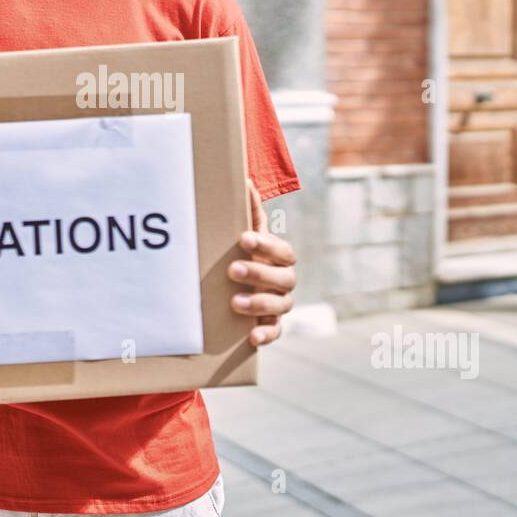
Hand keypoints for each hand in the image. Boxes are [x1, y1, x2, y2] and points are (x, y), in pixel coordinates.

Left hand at [229, 180, 295, 346]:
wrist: (238, 291)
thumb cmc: (244, 256)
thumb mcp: (246, 236)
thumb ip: (248, 212)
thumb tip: (245, 179)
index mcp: (280, 258)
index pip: (282, 251)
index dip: (266, 245)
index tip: (243, 239)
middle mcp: (284, 281)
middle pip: (283, 278)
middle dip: (258, 273)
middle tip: (231, 270)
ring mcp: (280, 305)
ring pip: (280, 305)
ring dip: (259, 303)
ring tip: (234, 302)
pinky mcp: (272, 326)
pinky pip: (275, 333)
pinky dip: (266, 335)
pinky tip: (252, 336)